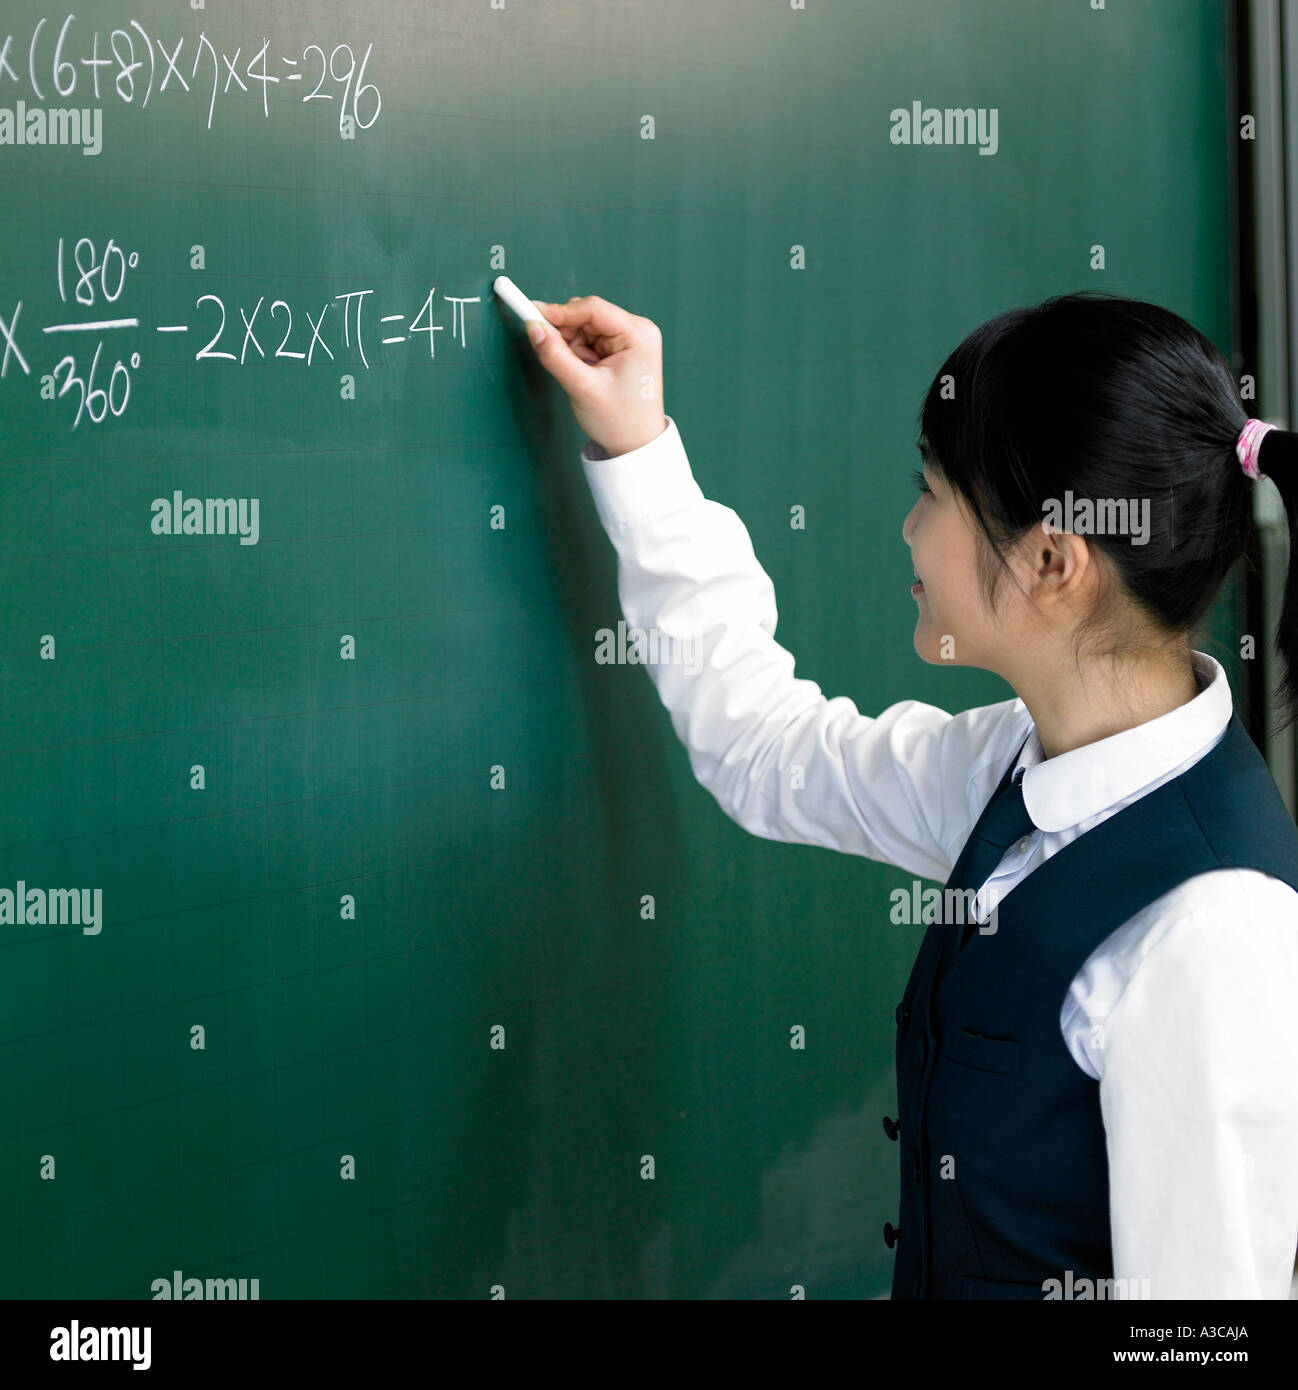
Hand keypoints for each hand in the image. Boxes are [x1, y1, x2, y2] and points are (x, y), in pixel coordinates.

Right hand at [524, 295, 666, 456]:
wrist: (637, 446)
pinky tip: (587, 375)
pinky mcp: (622, 349)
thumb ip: (555, 356)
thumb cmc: (620, 421)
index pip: (592, 309)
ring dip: (573, 349)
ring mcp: (631, 339)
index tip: (531, 314)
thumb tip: (533, 328)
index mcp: (638, 335)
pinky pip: (590, 341)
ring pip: (585, 329)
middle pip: (587, 317)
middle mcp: (638, 331)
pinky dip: (580, 355)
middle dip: (568, 337)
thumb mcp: (582, 388)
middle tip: (562, 362)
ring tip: (583, 377)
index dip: (560, 312)